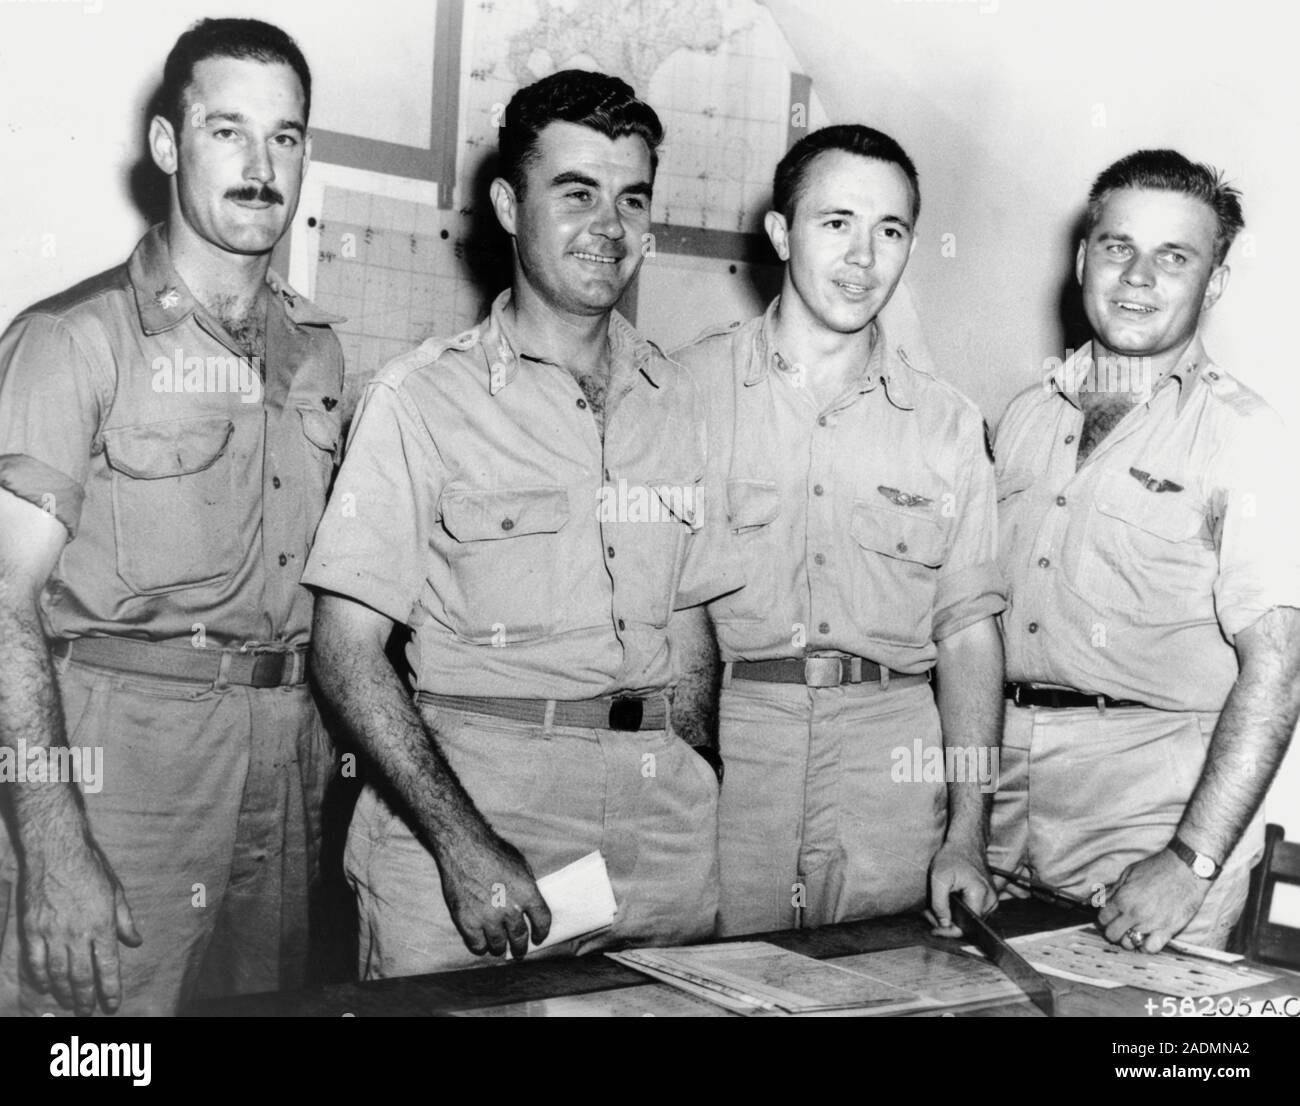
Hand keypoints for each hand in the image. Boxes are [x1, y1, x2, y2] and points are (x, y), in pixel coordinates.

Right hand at [20, 832, 140, 1015]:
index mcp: (102, 924)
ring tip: (71, 1004)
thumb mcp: (116, 892)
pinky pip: (36, 961)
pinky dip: (40, 977)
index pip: (108, 966)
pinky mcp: (33, 929)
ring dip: (65, 992)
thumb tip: (136, 942)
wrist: (57, 852)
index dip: (110, 989)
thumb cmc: (90, 868)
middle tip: (89, 1011)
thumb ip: (125, 920)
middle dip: (87, 998)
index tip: (113, 1004)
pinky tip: (45, 987)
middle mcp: (77, 933)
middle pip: (82, 976)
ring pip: (58, 973)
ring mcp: (52, 933)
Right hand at [435, 826, 551, 958]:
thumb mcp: (520, 865)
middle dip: (521, 947)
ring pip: (498, 945)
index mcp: (527, 893)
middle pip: (520, 937)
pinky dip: (481, 946)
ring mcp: (488, 917)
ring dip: (500, 948)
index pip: (543, 921)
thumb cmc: (492, 851)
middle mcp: (510, 909)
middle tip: (519, 951)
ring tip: (499, 948)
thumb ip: (526, 888)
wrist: (464, 847)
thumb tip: (528, 905)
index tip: (538, 938)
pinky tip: (482, 943)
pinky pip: (477, 945)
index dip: (542, 932)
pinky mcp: (468, 922)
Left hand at [926, 841, 997, 936]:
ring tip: (935, 908)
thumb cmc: (952, 857)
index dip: (949, 931)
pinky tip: (946, 903)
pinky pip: (973, 911)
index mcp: (981, 895)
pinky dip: (959, 910)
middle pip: (968, 924)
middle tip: (929, 915)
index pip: (967, 926)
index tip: (934, 929)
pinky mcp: (989, 898)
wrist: (966, 843)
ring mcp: (992, 900)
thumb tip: (944, 925)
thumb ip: (940, 904)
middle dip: (948, 923)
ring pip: (970, 919)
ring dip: (952, 917)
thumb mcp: (939, 878)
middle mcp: (991, 900)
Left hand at [1096, 848, 1208, 952]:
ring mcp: (1151, 924)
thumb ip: (1112, 890)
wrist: (1185, 869)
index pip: (1102, 919)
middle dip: (1112, 930)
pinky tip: (1147, 937)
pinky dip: (1146, 946)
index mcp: (1123, 899)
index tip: (1109, 916)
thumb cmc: (1157, 868)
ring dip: (1128, 939)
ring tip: (1133, 930)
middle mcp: (1135, 914)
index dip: (1104, 918)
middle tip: (1119, 924)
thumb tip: (1098, 901)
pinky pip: (1151, 948)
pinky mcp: (1168, 930)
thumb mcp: (1128, 873)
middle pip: (1112, 934)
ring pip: (1129, 944)